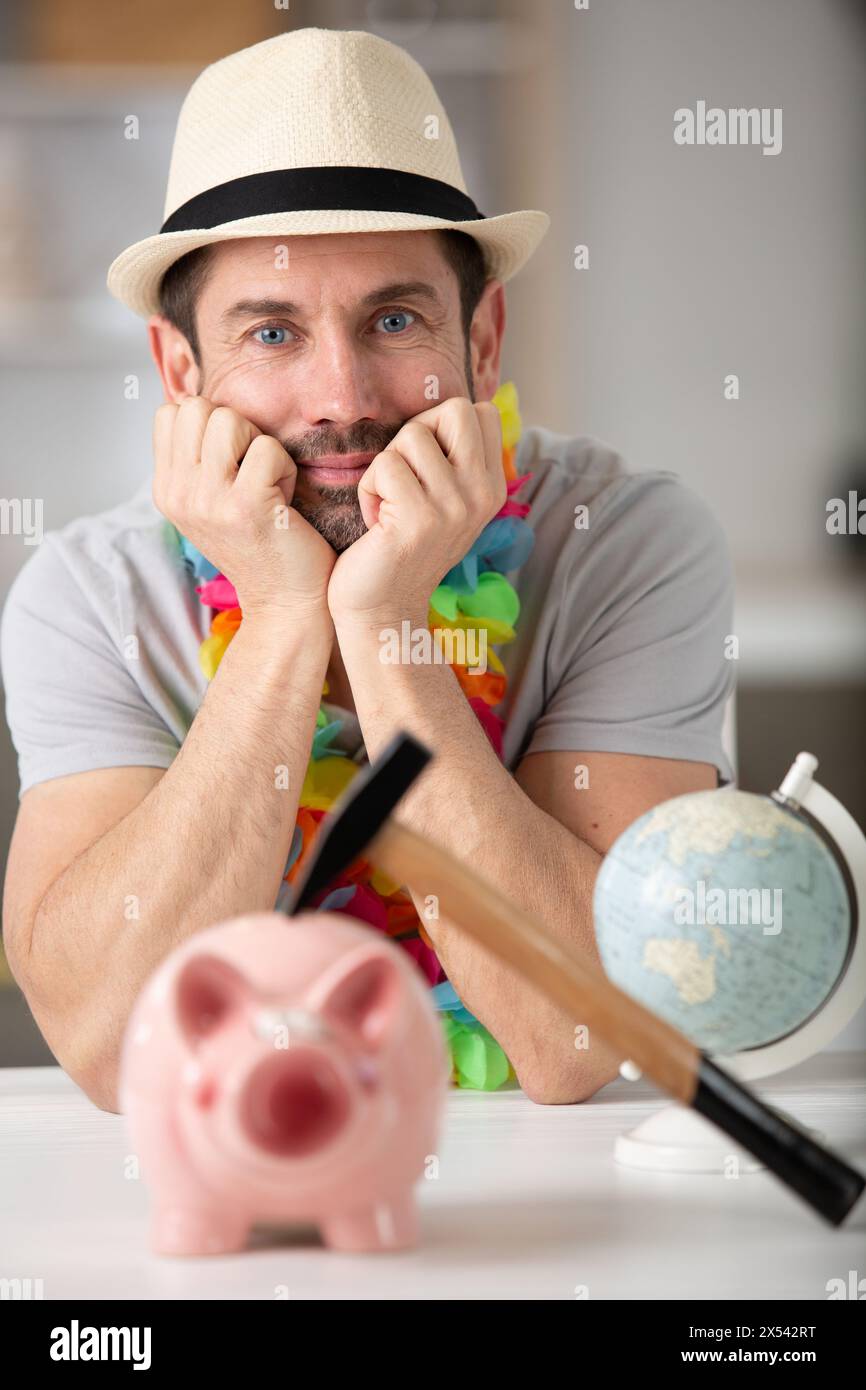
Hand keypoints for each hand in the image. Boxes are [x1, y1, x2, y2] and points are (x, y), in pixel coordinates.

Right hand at [152, 397, 335, 618]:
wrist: (286, 601)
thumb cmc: (262, 542)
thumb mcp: (213, 500)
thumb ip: (198, 457)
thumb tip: (195, 401)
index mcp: (167, 490)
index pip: (171, 412)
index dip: (209, 422)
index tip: (232, 461)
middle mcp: (178, 495)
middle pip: (198, 407)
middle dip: (235, 427)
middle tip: (253, 469)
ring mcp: (207, 501)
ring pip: (228, 419)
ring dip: (258, 443)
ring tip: (267, 481)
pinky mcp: (245, 507)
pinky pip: (267, 448)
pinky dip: (285, 467)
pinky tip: (284, 498)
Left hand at [326, 397, 506, 625]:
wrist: (382, 609)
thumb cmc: (400, 547)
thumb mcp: (443, 500)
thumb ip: (453, 458)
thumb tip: (450, 406)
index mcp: (491, 487)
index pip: (480, 411)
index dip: (441, 425)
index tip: (425, 466)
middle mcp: (482, 494)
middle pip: (455, 409)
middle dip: (417, 431)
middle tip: (404, 476)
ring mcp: (454, 507)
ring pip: (411, 435)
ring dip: (385, 467)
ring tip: (389, 506)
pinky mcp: (420, 519)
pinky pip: (384, 466)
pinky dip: (368, 490)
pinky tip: (376, 523)